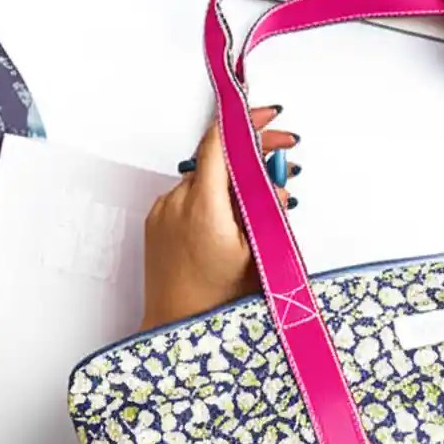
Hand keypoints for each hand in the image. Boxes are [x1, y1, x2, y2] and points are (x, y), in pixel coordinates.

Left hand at [141, 107, 296, 329]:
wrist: (175, 328)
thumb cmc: (216, 301)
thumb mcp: (258, 251)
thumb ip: (266, 208)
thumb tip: (274, 183)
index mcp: (204, 206)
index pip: (220, 143)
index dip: (245, 122)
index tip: (267, 114)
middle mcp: (178, 202)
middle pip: (218, 158)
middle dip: (254, 152)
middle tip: (285, 155)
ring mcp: (164, 211)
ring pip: (207, 177)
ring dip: (236, 178)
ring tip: (265, 197)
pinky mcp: (158, 221)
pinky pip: (191, 195)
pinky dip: (215, 195)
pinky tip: (237, 212)